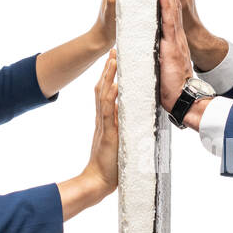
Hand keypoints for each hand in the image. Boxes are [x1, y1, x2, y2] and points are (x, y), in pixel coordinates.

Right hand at [83, 48, 118, 193]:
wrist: (98, 181)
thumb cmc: (111, 165)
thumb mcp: (120, 142)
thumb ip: (124, 130)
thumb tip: (133, 120)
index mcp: (106, 121)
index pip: (106, 93)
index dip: (110, 76)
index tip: (115, 61)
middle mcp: (103, 119)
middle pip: (102, 88)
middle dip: (108, 69)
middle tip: (113, 51)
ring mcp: (104, 125)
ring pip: (103, 95)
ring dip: (109, 76)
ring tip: (114, 59)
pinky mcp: (108, 133)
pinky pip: (108, 111)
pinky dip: (110, 96)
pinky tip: (113, 84)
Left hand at [158, 0, 194, 112]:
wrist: (182, 99)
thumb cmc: (171, 86)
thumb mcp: (162, 64)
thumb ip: (159, 53)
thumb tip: (152, 47)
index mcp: (172, 38)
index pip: (169, 11)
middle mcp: (175, 35)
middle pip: (172, 3)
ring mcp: (175, 38)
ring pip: (171, 7)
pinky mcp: (172, 45)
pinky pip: (168, 21)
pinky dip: (166, 5)